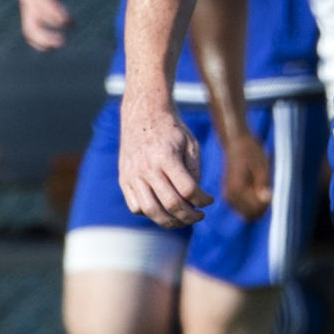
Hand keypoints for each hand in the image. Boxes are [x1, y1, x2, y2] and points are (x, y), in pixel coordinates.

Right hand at [17, 0, 72, 49]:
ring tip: (60, 44)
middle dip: (46, 34)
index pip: (42, 2)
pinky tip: (52, 47)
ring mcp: (27, 7)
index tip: (71, 22)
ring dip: (43, 41)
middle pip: (31, 21)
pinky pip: (32, 32)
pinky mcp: (31, 14)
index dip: (55, 13)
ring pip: (29, 30)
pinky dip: (40, 42)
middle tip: (63, 42)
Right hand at [118, 93, 211, 228]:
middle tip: (199, 216)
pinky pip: (135, 207)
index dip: (202, 201)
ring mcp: (132, 175)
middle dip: (189, 217)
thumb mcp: (191, 144)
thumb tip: (195, 199)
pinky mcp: (124, 179)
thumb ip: (194, 171)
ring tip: (182, 220)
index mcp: (166, 157)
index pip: (188, 190)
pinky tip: (163, 208)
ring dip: (170, 221)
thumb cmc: (172, 128)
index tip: (209, 201)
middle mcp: (147, 167)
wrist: (143, 112)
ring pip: (150, 211)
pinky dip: (150, 213)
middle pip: (171, 204)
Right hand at [220, 131, 272, 219]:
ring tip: (261, 187)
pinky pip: (245, 210)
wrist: (236, 144)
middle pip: (252, 215)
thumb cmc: (251, 153)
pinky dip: (253, 204)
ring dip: (258, 206)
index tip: (270, 190)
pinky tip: (256, 190)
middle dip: (263, 207)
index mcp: (236, 190)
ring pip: (249, 215)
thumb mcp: (262, 167)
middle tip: (267, 189)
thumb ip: (263, 186)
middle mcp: (229, 197)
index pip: (255, 210)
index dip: (267, 204)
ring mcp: (228, 199)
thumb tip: (267, 201)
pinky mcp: (230, 198)